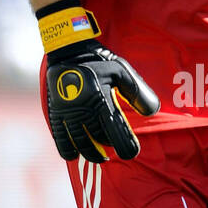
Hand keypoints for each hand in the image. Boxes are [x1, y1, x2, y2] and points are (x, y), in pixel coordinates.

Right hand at [37, 0, 158, 161]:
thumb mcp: (122, 71)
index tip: (131, 152)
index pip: (116, 130)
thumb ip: (138, 92)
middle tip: (115, 151)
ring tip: (99, 156)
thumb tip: (152, 112)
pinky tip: (74, 154)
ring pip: (80, 142)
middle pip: (98, 139)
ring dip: (90, 153)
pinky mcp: (55, 113)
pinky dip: (67, 150)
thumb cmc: (99, 62)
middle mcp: (83, 109)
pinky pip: (60, 138)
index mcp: (101, 99)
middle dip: (108, 148)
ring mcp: (67, 112)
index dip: (125, 145)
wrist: (67, 51)